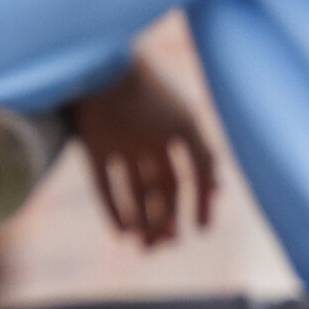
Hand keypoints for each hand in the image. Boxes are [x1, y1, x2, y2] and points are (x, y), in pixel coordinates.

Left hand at [68, 54, 216, 248]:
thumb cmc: (146, 89)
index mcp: (174, 132)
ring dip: (140, 219)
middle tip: (166, 246)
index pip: (188, 177)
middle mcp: (146, 140)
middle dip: (165, 219)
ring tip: (145, 247)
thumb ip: (204, 156)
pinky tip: (121, 233)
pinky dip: (111, 208)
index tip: (201, 229)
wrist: (97, 61)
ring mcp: (118, 142)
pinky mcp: (90, 144)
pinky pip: (102, 182)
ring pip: (133, 190)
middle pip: (159, 189)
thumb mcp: (183, 124)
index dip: (197, 204)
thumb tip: (218, 189)